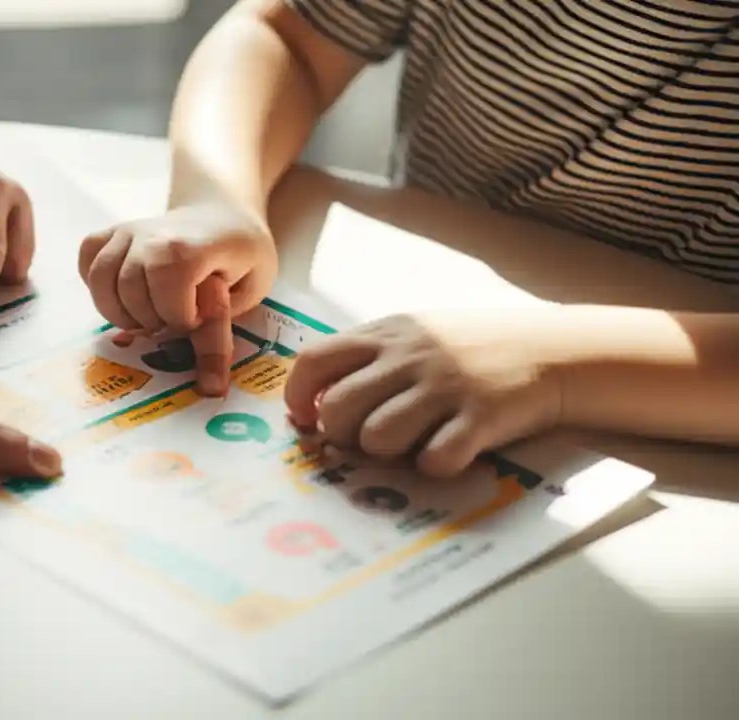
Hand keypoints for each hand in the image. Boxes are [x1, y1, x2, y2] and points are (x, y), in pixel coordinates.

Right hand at [78, 203, 277, 395]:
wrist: (221, 211)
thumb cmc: (241, 252)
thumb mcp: (251, 288)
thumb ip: (222, 331)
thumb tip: (208, 387)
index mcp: (189, 244)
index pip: (167, 287)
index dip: (179, 317)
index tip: (195, 321)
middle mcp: (150, 232)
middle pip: (130, 291)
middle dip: (153, 320)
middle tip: (175, 322)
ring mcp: (126, 231)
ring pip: (102, 282)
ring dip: (123, 313)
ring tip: (149, 317)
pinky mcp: (108, 235)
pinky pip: (88, 265)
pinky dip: (100, 290)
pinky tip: (125, 298)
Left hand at [284, 312, 563, 476]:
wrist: (555, 350)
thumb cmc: (471, 349)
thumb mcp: (414, 335)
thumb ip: (367, 358)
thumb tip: (313, 403)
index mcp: (386, 333)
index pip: (313, 361)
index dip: (298, 397)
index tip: (306, 419)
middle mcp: (409, 357)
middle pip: (337, 409)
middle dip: (342, 436)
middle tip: (365, 439)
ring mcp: (444, 386)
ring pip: (376, 438)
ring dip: (386, 453)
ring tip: (411, 443)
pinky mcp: (480, 417)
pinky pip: (432, 460)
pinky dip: (434, 466)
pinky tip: (448, 452)